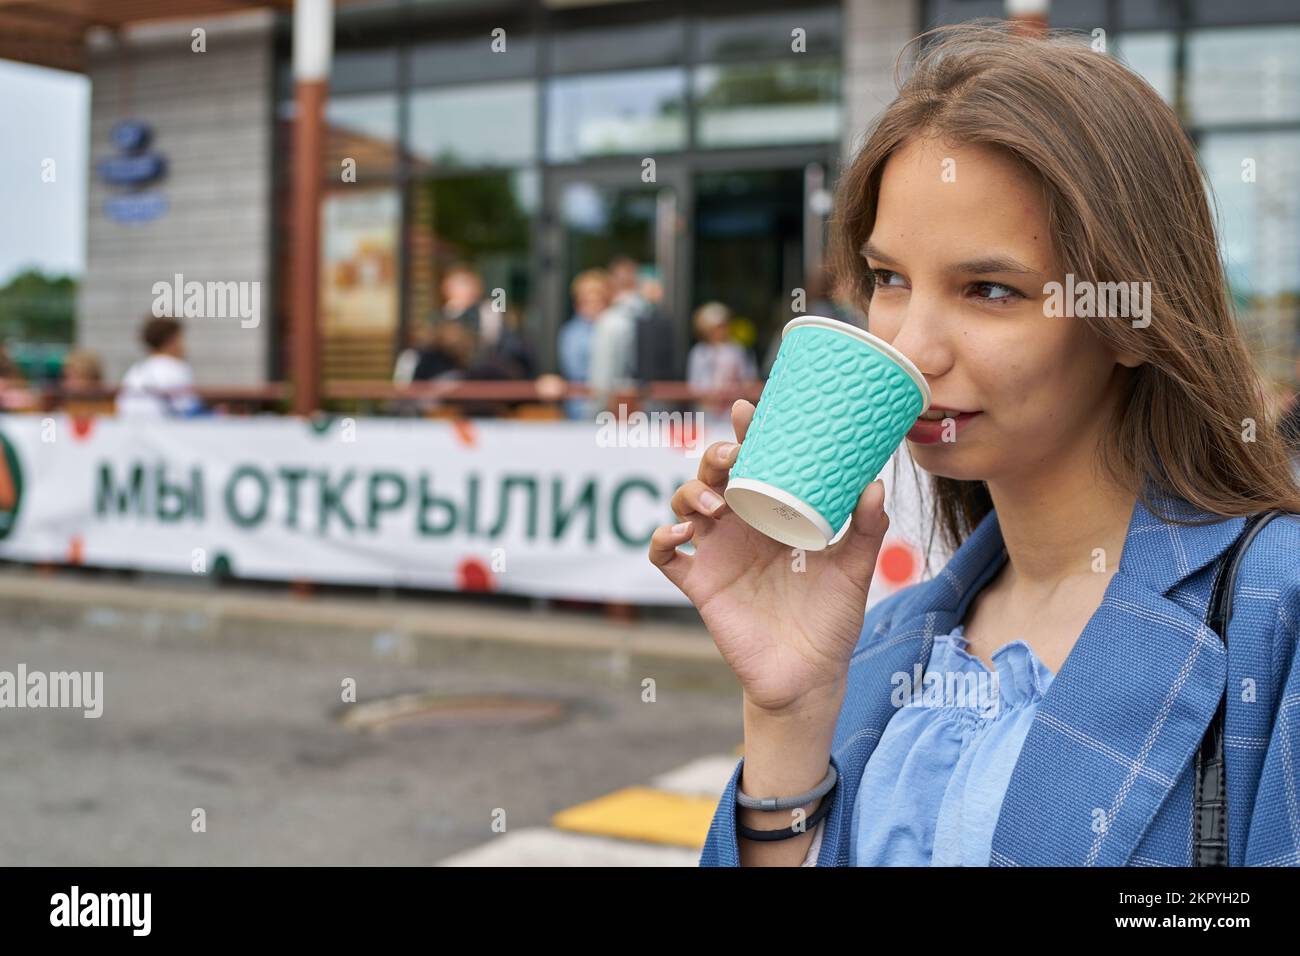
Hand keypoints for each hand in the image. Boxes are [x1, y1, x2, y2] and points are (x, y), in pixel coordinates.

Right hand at [648, 399, 890, 712]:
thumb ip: (865, 530)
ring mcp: (716, 554)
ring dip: (691, 493)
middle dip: (714, 456)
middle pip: (712, 475)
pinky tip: (682, 533)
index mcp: (773, 515)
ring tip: (717, 504)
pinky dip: (663, 538)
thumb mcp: (854, 571)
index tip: (749, 411)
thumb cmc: (831, 621)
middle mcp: (740, 528)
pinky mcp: (699, 585)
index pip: (755, 463)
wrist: (810, 675)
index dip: (746, 434)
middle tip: (735, 456)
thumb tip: (874, 486)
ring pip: (683, 505)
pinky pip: (664, 556)